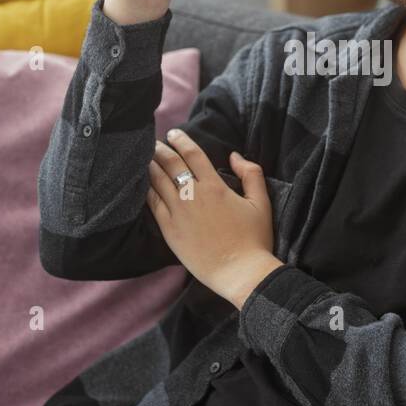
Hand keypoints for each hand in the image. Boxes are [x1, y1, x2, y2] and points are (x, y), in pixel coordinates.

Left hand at [148, 130, 281, 308]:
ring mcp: (177, 213)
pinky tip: (144, 186)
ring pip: (157, 182)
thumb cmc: (255, 239)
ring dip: (150, 167)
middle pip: (170, 164)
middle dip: (160, 150)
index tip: (173, 133)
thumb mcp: (261, 202)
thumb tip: (234, 155)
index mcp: (214, 186)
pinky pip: (152, 205)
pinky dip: (147, 191)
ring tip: (145, 159)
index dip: (181, 140)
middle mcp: (192, 196)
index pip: (192, 154)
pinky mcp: (169, 231)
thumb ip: (251, 174)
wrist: (240, 272)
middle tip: (153, 144)